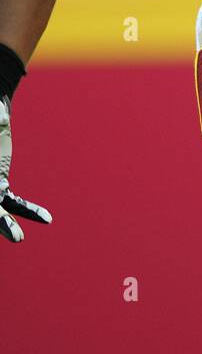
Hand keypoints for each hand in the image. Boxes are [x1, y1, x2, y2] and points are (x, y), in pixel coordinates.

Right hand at [0, 94, 51, 241]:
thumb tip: (2, 115)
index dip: (0, 206)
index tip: (5, 200)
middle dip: (3, 223)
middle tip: (17, 237)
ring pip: (1, 210)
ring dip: (9, 225)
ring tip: (20, 238)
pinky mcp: (1, 184)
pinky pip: (14, 202)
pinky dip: (28, 210)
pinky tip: (46, 218)